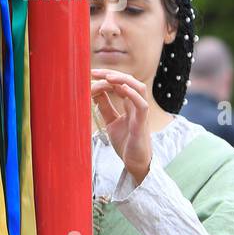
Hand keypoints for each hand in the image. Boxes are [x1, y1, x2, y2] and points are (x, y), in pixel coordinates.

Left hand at [91, 68, 151, 184]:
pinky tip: (121, 88)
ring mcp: (142, 113)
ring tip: (108, 77)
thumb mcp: (111, 122)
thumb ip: (105, 108)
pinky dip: (132, 94)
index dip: (108, 77)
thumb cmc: (125, 142)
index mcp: (130, 105)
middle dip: (113, 74)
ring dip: (124, 80)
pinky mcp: (142, 123)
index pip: (121, 84)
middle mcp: (137, 106)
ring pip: (139, 88)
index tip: (91, 75)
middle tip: (95, 72)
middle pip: (130, 82)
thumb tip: (94, 94)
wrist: (135, 162)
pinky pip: (141, 104)